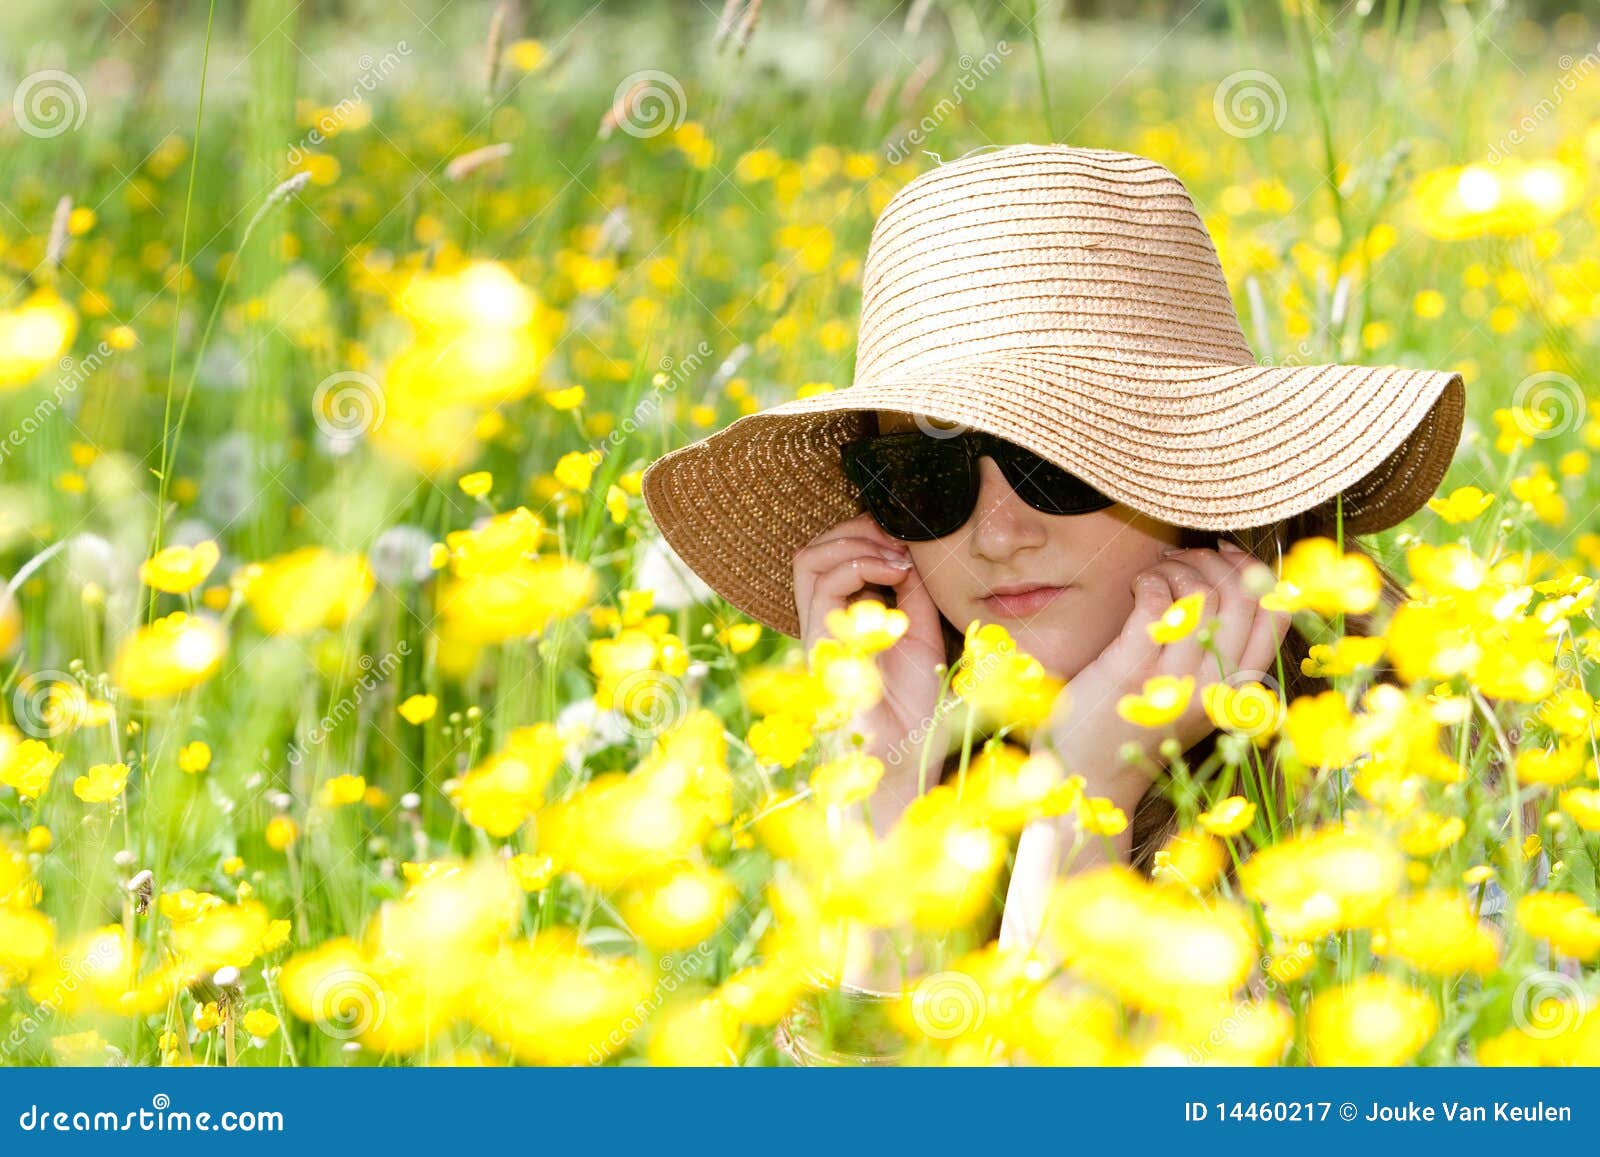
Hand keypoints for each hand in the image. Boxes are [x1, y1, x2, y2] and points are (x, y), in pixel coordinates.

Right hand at [793, 514, 951, 792]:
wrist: (904, 755)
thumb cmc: (914, 706)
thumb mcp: (922, 632)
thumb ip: (913, 592)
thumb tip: (910, 551)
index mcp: (845, 616)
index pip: (834, 555)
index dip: (866, 534)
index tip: (907, 539)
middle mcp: (824, 620)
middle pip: (815, 550)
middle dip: (856, 529)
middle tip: (898, 538)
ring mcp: (818, 630)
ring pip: (809, 558)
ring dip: (854, 542)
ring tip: (895, 556)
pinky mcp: (821, 642)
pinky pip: (825, 584)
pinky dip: (861, 564)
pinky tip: (894, 573)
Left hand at [1038, 540, 1290, 808]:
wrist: (1090, 775)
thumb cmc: (1140, 723)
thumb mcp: (1195, 695)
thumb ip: (1219, 653)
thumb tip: (1233, 578)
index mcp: (1237, 691)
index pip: (1277, 615)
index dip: (1257, 572)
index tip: (1228, 555)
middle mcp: (1214, 687)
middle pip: (1242, 596)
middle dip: (1213, 561)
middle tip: (1182, 558)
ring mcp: (1175, 679)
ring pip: (1201, 594)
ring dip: (1178, 567)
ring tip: (1158, 572)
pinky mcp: (1131, 670)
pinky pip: (1156, 602)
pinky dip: (1150, 580)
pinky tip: (1138, 585)